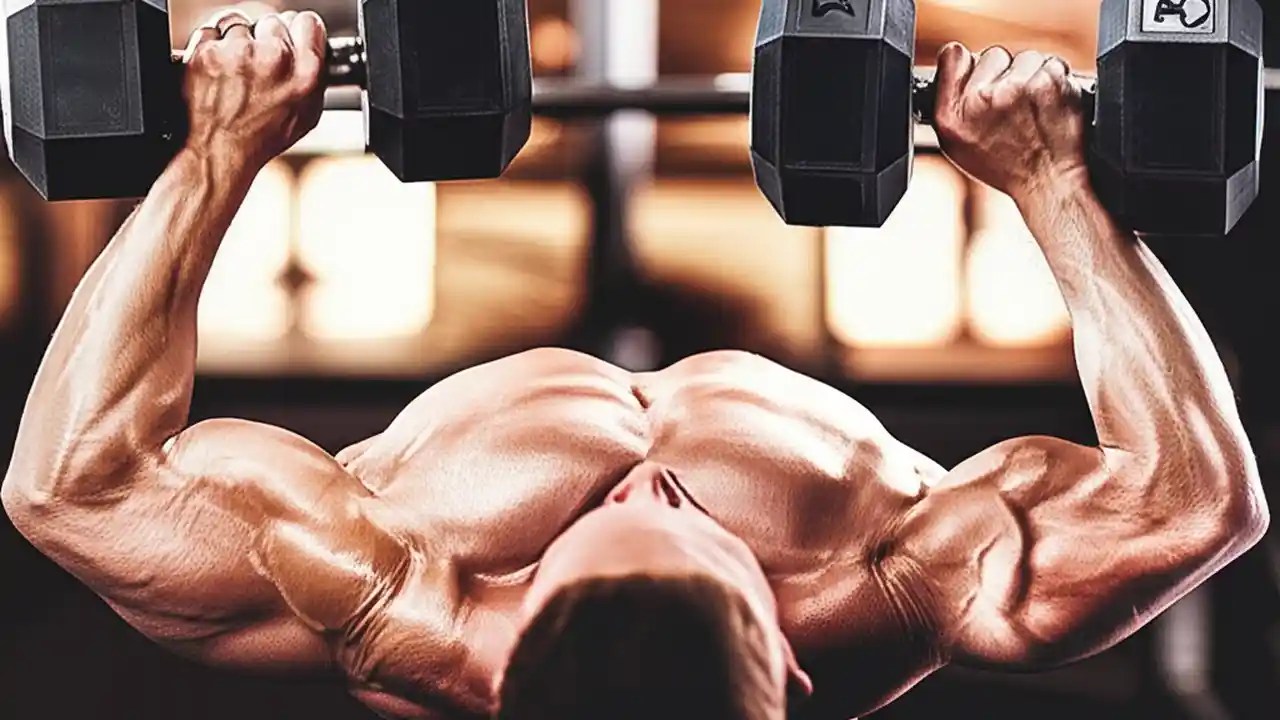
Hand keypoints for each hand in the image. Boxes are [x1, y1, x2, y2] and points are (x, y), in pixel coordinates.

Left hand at [183, 10, 326, 170]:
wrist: (219, 151)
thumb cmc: (260, 137)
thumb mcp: (307, 115)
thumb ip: (315, 76)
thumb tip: (313, 48)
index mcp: (306, 72)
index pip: (307, 22)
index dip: (296, 31)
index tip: (287, 39)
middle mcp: (275, 58)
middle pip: (272, 21)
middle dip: (265, 38)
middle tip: (257, 66)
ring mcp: (239, 52)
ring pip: (239, 22)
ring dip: (236, 40)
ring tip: (234, 70)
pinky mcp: (208, 51)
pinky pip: (211, 30)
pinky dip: (211, 45)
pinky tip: (217, 69)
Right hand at [933, 43, 1087, 200]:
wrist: (1047, 181)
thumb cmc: (1004, 165)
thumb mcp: (955, 144)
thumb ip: (948, 101)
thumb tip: (954, 66)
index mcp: (952, 114)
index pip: (953, 54)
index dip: (969, 65)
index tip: (980, 78)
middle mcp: (981, 99)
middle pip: (992, 54)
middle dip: (1002, 73)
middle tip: (1010, 104)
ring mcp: (1017, 88)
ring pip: (1024, 57)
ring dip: (1030, 75)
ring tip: (1032, 106)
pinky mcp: (1049, 83)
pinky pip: (1051, 63)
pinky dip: (1054, 79)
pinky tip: (1049, 104)